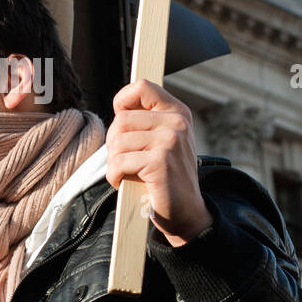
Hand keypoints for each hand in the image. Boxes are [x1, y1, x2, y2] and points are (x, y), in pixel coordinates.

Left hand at [106, 80, 212, 246]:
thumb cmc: (167, 179)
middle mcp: (177, 123)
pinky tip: (125, 183)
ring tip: (128, 173)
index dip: (123, 101)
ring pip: (117, 141)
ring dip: (114, 162)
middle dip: (114, 143)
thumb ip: (147, 122)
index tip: (122, 124)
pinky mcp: (159, 161)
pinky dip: (115, 176)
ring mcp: (170, 140)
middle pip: (121, 119)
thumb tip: (118, 108)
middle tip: (125, 161)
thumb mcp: (163, 143)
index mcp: (178, 113)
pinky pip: (118, 162)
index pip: (142, 87)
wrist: (186, 214)